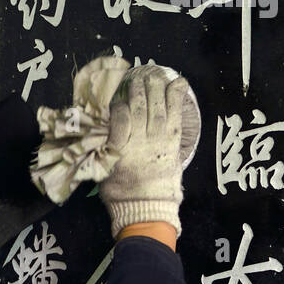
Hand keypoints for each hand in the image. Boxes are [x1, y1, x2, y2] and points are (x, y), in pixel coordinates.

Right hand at [100, 68, 189, 240]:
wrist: (147, 209)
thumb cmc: (121, 193)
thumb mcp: (104, 171)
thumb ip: (105, 148)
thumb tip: (104, 132)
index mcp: (120, 148)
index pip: (119, 118)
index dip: (118, 105)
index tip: (117, 101)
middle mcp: (140, 139)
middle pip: (139, 107)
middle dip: (138, 89)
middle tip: (138, 75)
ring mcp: (158, 139)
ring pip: (157, 107)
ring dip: (156, 88)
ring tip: (155, 74)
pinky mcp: (173, 142)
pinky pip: (176, 115)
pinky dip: (177, 98)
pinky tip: (179, 83)